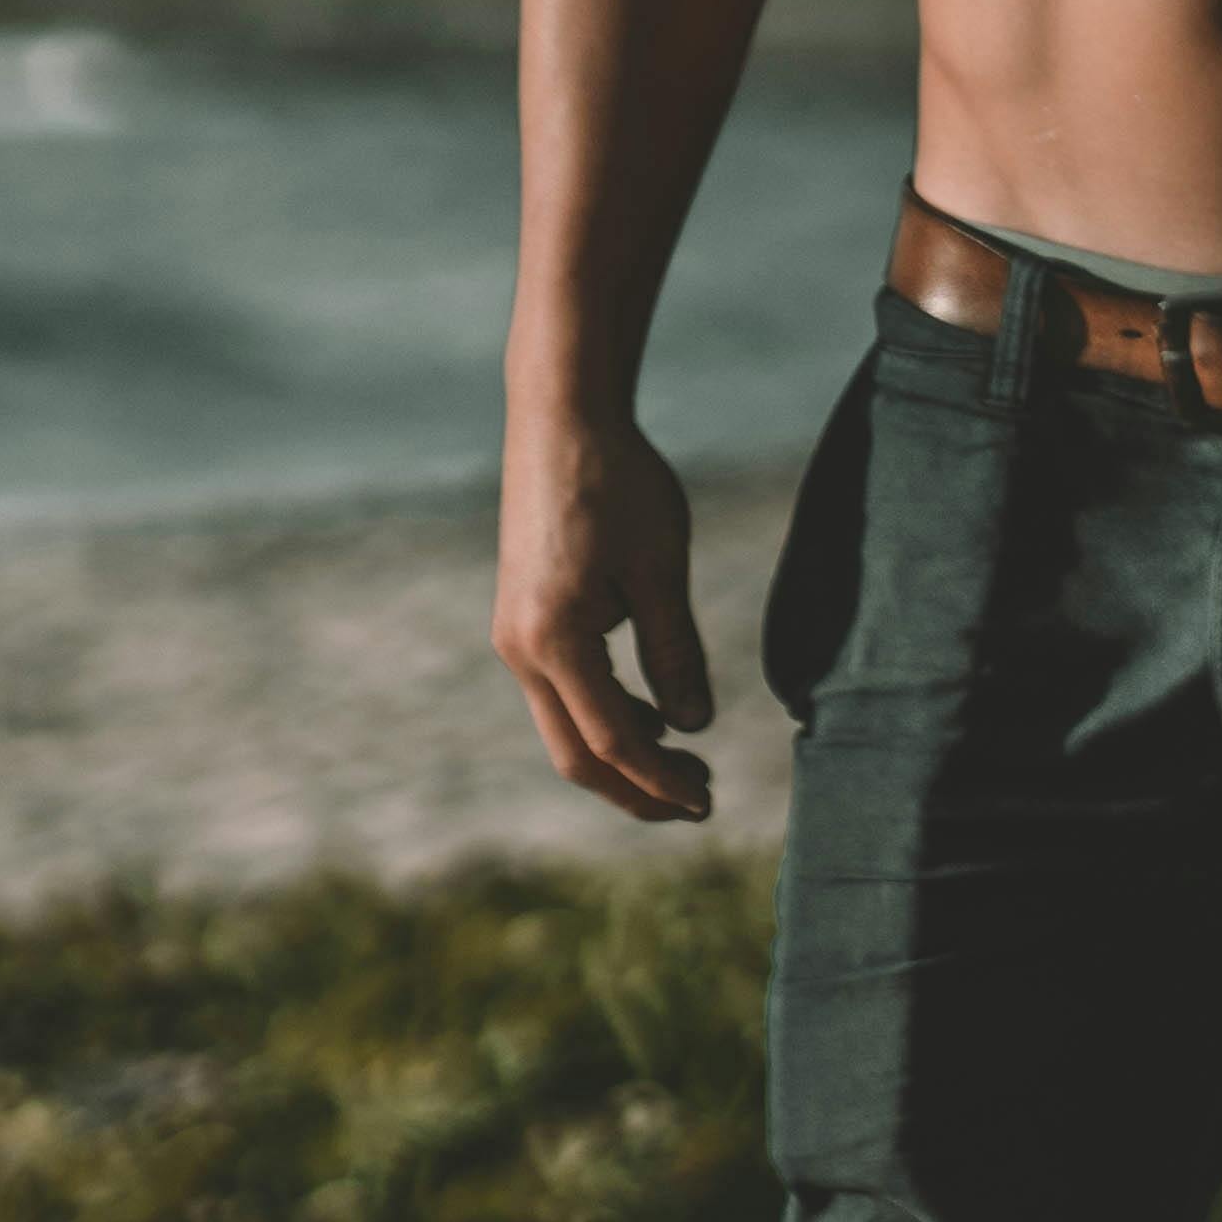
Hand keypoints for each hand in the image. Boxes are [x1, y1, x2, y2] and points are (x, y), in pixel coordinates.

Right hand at [496, 414, 716, 821]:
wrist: (561, 417)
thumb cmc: (617, 483)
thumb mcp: (661, 569)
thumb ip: (675, 653)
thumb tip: (692, 727)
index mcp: (554, 642)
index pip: (613, 743)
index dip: (661, 782)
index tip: (707, 803)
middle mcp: (520, 649)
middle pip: (576, 755)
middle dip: (636, 790)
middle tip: (700, 803)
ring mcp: (515, 635)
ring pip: (565, 727)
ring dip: (623, 755)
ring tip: (686, 763)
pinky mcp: (522, 619)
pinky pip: (561, 692)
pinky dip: (605, 716)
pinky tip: (652, 713)